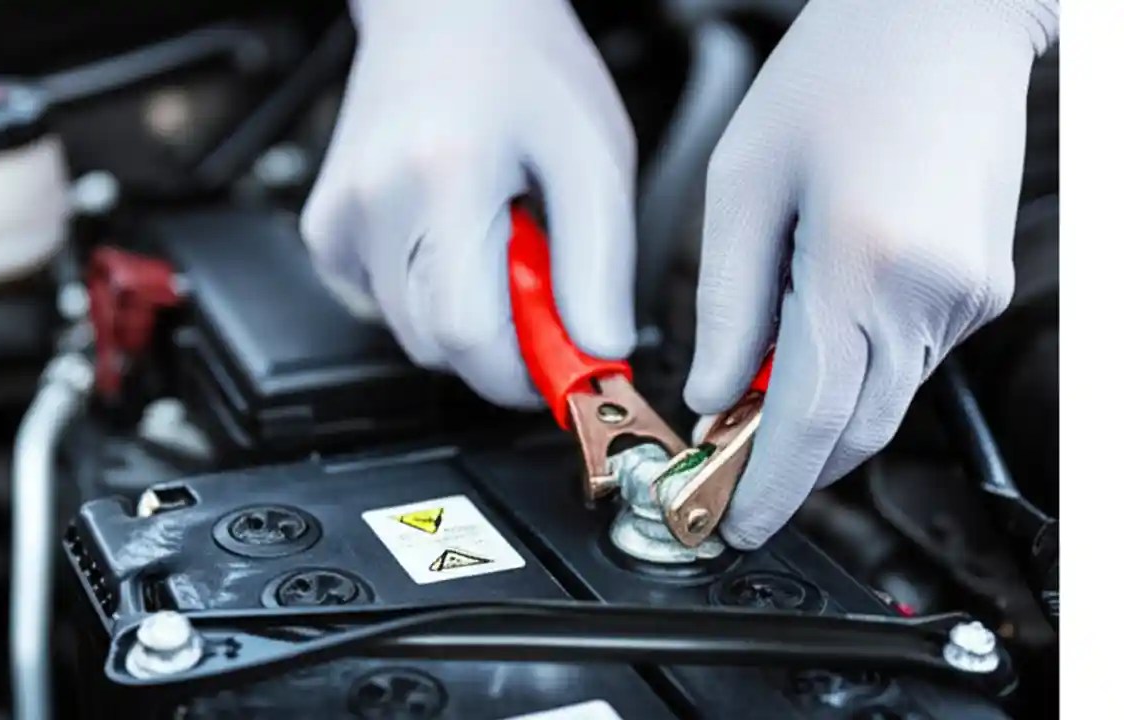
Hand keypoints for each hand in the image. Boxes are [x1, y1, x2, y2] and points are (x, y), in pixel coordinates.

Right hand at [302, 0, 636, 406]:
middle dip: (498, 342)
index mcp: (444, 177)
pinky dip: (423, 295)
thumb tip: (599, 350)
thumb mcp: (592, 157)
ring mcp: (340, 217)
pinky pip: (378, 304)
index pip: (466, 334)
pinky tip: (449, 240)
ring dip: (461, 314)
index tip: (559, 366)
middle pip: (434, 344)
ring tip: (494, 243)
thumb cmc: (523, 67)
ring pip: (407, 331)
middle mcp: (376, 200)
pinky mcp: (325, 230)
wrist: (449, 10)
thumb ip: (598, 263)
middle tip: (537, 281)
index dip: (520, 371)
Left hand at [685, 0, 1058, 548]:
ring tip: (756, 399)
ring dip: (820, 417)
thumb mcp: (744, 183)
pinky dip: (855, 370)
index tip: (733, 524)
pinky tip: (815, 338)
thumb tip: (713, 392)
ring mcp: (966, 295)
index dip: (767, 487)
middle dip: (791, 468)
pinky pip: (907, 357)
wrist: (943, 23)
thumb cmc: (838, 76)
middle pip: (854, 431)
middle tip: (730, 476)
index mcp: (859, 265)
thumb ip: (726, 302)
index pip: (808, 421)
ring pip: (883, 400)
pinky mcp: (980, 286)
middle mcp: (929, 294)